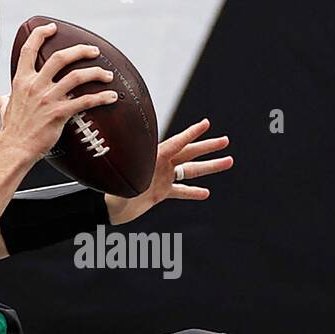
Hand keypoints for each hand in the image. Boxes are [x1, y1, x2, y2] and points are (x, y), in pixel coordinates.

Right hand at [0, 22, 117, 160]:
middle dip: (80, 50)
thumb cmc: (11, 131)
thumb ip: (7, 99)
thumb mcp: (4, 109)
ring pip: (76, 76)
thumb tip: (5, 98)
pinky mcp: (59, 114)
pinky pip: (84, 101)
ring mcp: (47, 99)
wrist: (14, 149)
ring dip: (95, 72)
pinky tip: (111, 97)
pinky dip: (101, 97)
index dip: (41, 34)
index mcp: (22, 80)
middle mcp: (35, 85)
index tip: (52, 28)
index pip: (29, 49)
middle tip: (94, 51)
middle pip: (60, 57)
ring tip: (107, 74)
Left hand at [105, 118, 232, 224]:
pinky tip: (206, 193)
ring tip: (229, 161)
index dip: (191, 134)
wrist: (106, 209)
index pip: (176, 143)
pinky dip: (193, 192)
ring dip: (210, 167)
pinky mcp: (160, 192)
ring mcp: (162, 178)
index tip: (206, 124)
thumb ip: (135, 175)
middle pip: (189, 153)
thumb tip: (140, 169)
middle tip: (226, 141)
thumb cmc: (111, 192)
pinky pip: (180, 191)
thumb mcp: (124, 181)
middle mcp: (160, 165)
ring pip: (190, 171)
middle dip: (208, 147)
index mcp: (153, 158)